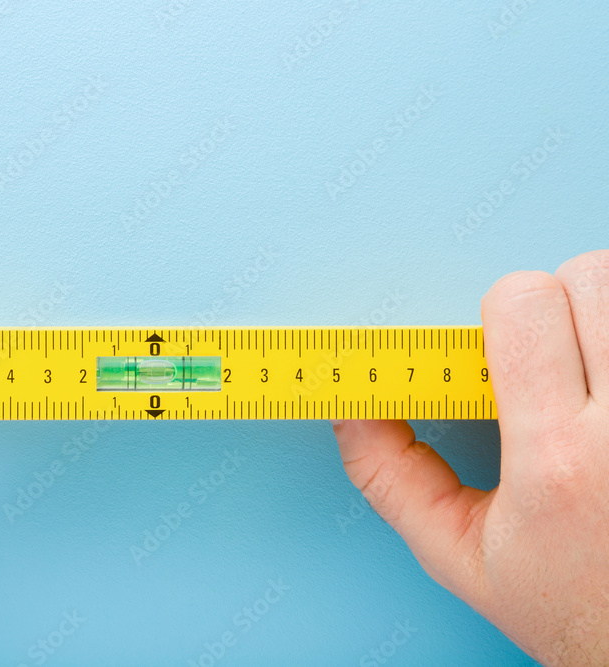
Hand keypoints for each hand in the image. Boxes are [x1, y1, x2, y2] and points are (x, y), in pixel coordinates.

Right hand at [332, 250, 608, 664]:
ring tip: (591, 367)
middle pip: (590, 277)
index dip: (501, 311)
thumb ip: (389, 477)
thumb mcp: (459, 554)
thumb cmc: (571, 605)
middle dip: (556, 303)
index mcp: (558, 463)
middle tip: (553, 354)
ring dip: (602, 312)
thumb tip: (348, 409)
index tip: (500, 345)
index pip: (524, 305)